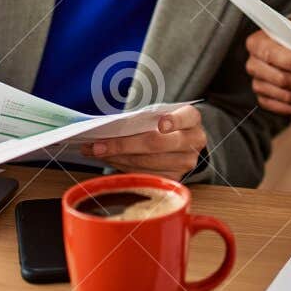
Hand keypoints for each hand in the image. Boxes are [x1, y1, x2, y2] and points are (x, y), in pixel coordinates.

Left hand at [83, 103, 204, 178]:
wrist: (182, 140)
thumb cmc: (165, 122)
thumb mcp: (161, 112)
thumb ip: (145, 116)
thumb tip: (111, 126)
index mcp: (192, 119)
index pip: (186, 117)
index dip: (174, 121)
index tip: (161, 124)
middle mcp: (194, 141)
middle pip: (158, 144)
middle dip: (124, 145)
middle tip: (99, 145)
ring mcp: (186, 162)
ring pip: (148, 162)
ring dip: (118, 157)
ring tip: (96, 151)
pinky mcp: (175, 178)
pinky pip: (145, 174)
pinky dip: (123, 167)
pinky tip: (109, 159)